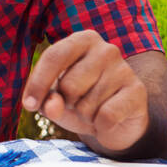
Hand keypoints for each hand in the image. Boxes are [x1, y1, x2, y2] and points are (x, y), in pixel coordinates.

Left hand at [22, 31, 147, 153]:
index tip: (29, 105)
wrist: (117, 123)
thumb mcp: (56, 102)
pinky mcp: (137, 91)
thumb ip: (47, 102)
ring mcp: (124, 69)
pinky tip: (108, 119)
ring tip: (94, 110)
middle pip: (69, 84)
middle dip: (67, 103)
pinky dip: (101, 125)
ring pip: (87, 104)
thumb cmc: (79, 103)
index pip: (54, 56)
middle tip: (78, 104)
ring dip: (85, 115)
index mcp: (82, 41)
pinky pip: (106, 116)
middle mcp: (106, 49)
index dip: (38, 83)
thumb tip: (52, 105)